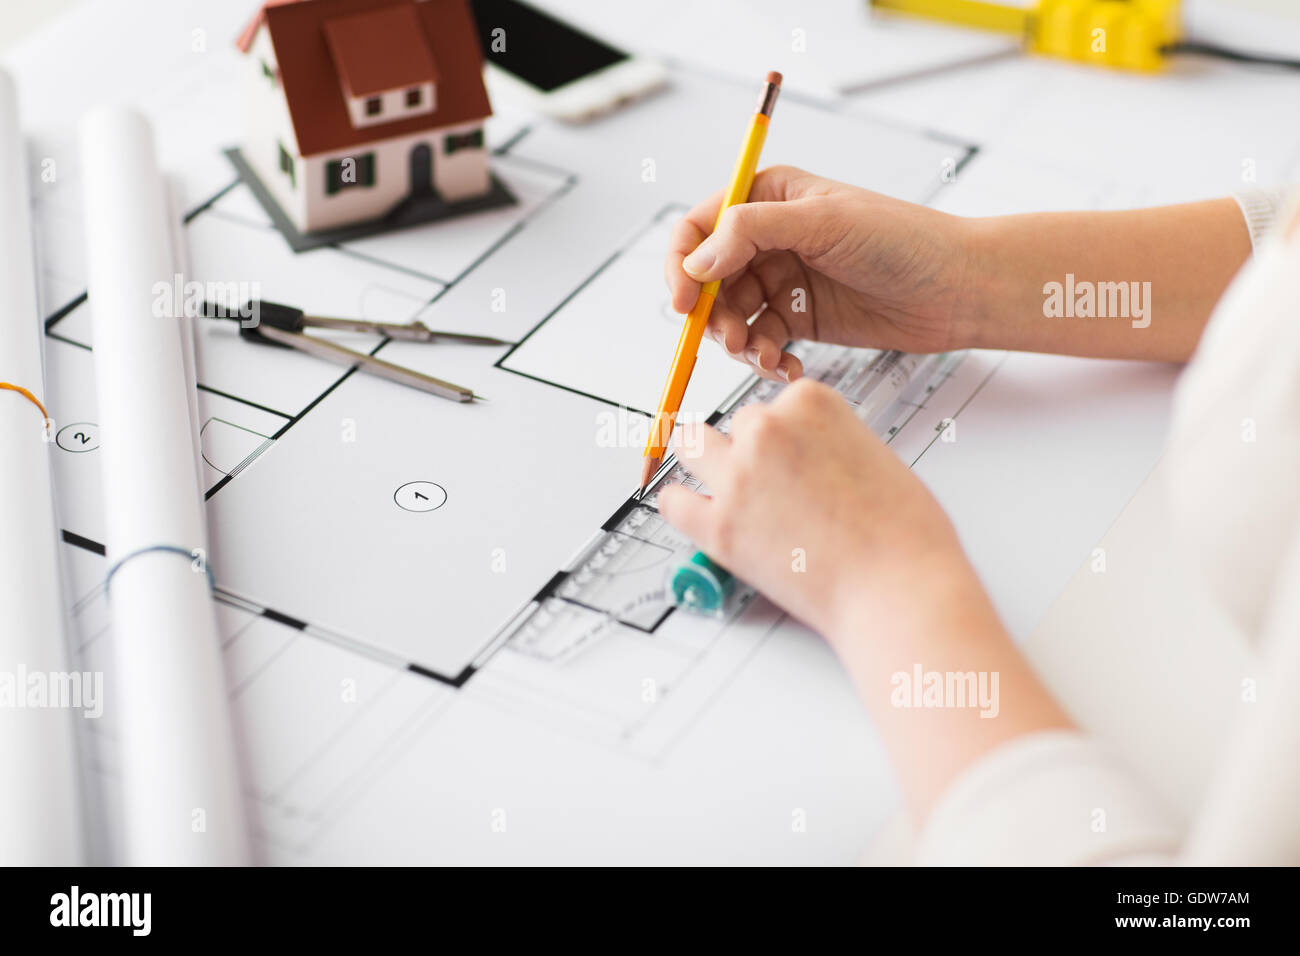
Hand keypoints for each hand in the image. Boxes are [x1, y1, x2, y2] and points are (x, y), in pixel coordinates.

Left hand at [657, 377, 970, 638]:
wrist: (899, 588)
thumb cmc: (905, 532)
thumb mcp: (875, 455)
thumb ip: (830, 443)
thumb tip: (803, 456)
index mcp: (810, 402)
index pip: (778, 405)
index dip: (789, 438)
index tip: (799, 463)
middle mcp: (767, 429)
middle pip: (736, 425)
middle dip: (750, 451)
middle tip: (771, 486)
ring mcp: (737, 477)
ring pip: (690, 446)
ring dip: (706, 464)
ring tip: (727, 491)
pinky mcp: (718, 528)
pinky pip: (672, 502)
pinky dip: (683, 508)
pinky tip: (702, 518)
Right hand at [664, 165, 976, 382]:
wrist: (957, 288)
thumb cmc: (903, 240)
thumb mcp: (823, 222)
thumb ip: (751, 232)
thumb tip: (695, 261)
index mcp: (768, 197)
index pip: (699, 228)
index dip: (683, 265)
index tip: (684, 304)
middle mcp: (769, 238)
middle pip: (708, 281)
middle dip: (713, 315)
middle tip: (734, 341)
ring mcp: (783, 280)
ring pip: (732, 317)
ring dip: (739, 343)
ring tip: (765, 358)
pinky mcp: (800, 318)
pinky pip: (761, 342)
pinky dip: (765, 359)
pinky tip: (787, 367)